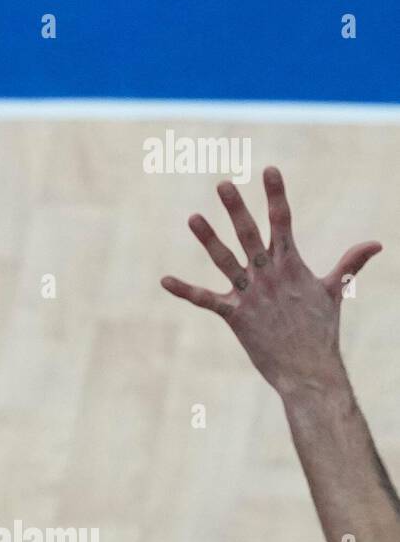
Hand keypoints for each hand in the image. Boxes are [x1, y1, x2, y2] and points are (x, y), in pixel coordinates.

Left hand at [161, 166, 381, 395]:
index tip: (268, 170)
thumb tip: (376, 243)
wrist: (309, 371)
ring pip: (225, 260)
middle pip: (250, 235)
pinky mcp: (235, 315)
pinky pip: (205, 300)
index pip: (283, 222)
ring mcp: (251, 295)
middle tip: (222, 184)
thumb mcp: (333, 292)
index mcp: (291, 265)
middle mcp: (269, 276)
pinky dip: (185, 291)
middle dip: (237, 209)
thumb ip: (349, 264)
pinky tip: (164, 280)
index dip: (276, 195)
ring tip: (193, 217)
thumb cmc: (321, 331)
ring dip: (209, 239)